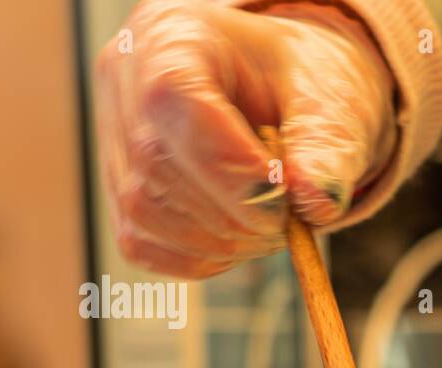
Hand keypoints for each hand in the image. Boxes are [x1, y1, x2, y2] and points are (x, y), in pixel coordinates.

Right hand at [95, 0, 396, 277]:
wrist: (281, 92)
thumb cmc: (303, 87)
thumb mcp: (329, 101)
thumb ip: (328, 149)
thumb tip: (318, 204)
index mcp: (175, 34)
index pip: (174, 99)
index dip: (231, 167)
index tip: (285, 201)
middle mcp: (126, 77)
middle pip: (158, 168)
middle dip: (236, 215)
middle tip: (289, 223)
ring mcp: (112, 135)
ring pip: (143, 213)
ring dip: (220, 242)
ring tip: (269, 227)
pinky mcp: (117, 190)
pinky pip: (141, 244)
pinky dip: (199, 258)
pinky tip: (240, 240)